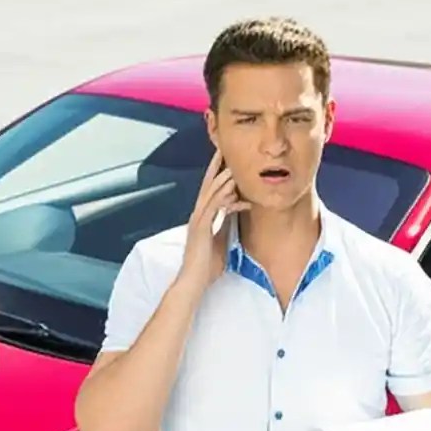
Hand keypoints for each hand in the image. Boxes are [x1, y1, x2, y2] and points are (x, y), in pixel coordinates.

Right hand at [178, 150, 250, 288]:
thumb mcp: (221, 240)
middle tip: (224, 149)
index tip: (227, 159)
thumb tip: (236, 214)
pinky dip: (222, 197)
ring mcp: (198, 220)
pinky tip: (232, 189)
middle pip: (207, 185)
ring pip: (210, 193)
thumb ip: (226, 225)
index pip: (210, 190)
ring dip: (222, 178)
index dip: (217, 173)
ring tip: (233, 165)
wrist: (194, 281)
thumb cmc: (208, 266)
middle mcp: (198, 214)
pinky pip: (212, 208)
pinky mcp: (200, 228)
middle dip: (216, 167)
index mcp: (203, 216)